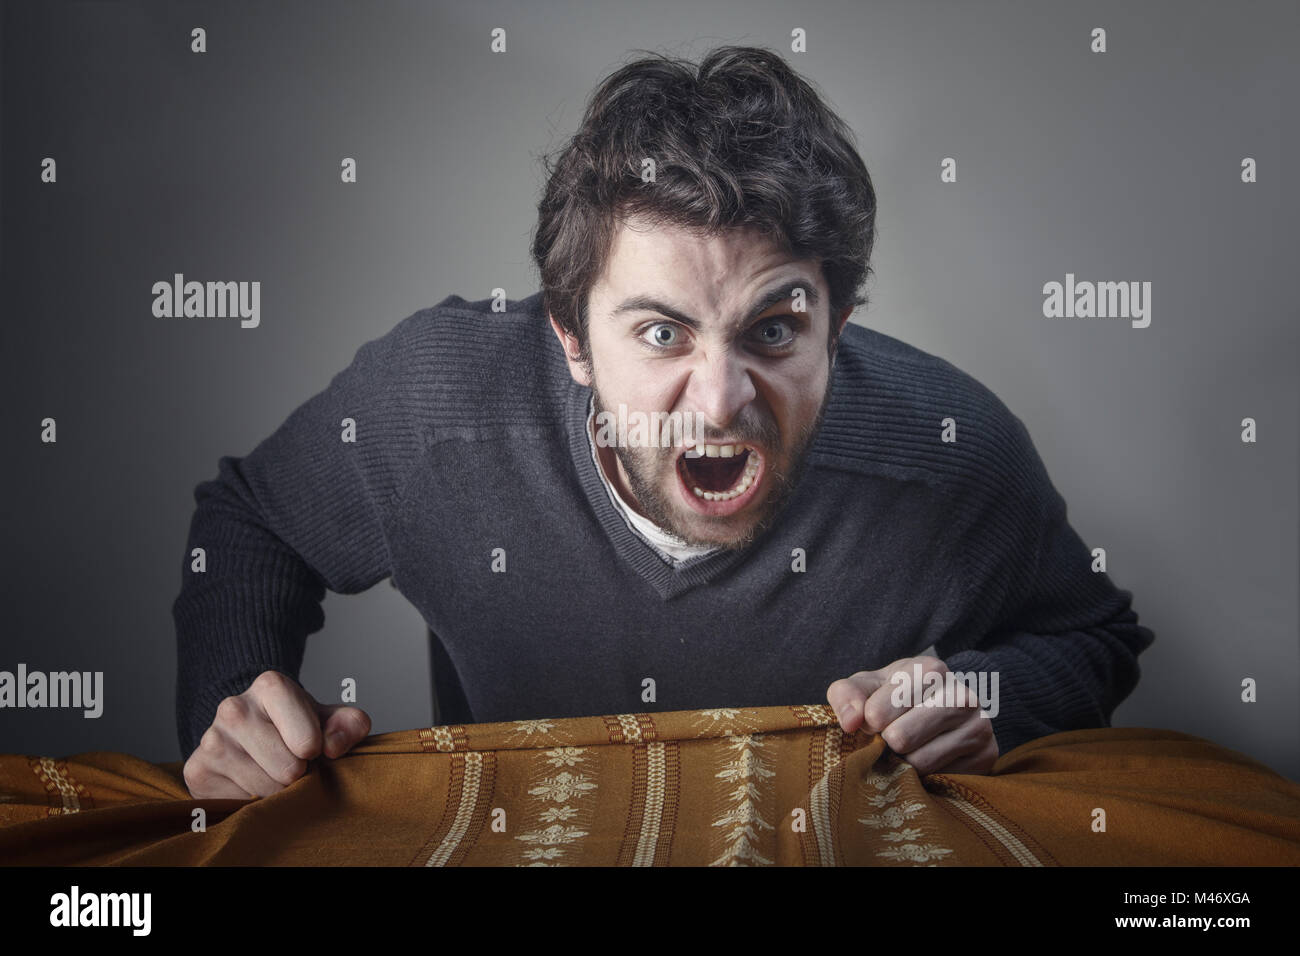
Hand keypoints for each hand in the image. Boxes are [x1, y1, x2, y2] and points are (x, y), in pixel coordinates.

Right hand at [183, 670, 371, 798]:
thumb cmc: (299, 724)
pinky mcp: (195, 769)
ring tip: (272, 770)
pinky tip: (251, 780)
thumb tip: (333, 746)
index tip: (311, 746)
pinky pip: (237, 804)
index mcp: (271, 686)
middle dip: (297, 774)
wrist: (252, 727)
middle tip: (292, 762)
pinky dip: (250, 800)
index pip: (308, 741)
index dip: (317, 752)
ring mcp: (210, 738)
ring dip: (275, 789)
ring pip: (262, 789)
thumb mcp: (331, 718)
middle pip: (287, 769)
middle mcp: (234, 707)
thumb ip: (349, 725)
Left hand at [826, 655, 997, 774]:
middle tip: (890, 737)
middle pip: (901, 739)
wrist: (937, 707)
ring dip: (904, 762)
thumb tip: (852, 722)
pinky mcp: (988, 755)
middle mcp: (962, 694)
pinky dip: (928, 775)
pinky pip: (943, 779)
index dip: (868, 723)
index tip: (872, 721)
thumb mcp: (865, 687)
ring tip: (907, 748)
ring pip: (921, 762)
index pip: (879, 712)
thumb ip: (847, 696)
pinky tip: (928, 758)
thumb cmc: (892, 696)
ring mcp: (980, 725)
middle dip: (886, 743)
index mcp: (931, 670)